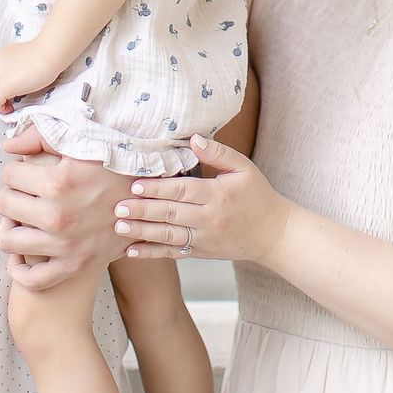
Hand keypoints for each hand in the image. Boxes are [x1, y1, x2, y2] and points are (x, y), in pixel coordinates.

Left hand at [0, 40, 60, 115]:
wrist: (48, 54)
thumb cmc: (43, 54)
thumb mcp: (21, 56)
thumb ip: (14, 64)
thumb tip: (17, 76)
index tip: (4, 86)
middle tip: (0, 95)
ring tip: (3, 103)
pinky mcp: (4, 87)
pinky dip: (0, 108)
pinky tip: (10, 108)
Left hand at [0, 124, 127, 288]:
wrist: (151, 198)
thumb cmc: (116, 165)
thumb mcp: (83, 141)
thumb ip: (42, 136)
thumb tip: (7, 146)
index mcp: (58, 183)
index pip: (9, 175)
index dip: (16, 170)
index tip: (28, 171)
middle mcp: (57, 217)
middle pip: (4, 205)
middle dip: (12, 194)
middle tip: (25, 192)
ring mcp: (65, 246)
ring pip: (8, 240)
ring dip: (10, 226)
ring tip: (22, 217)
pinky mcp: (74, 266)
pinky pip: (32, 279)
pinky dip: (19, 269)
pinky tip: (22, 252)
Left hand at [113, 132, 292, 267]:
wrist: (274, 235)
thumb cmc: (258, 196)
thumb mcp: (244, 168)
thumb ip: (218, 153)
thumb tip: (193, 139)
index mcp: (218, 195)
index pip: (183, 191)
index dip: (158, 188)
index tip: (136, 185)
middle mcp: (209, 219)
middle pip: (171, 214)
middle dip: (143, 211)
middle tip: (118, 208)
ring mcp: (204, 238)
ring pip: (168, 236)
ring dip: (142, 232)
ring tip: (119, 227)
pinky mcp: (201, 252)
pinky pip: (173, 253)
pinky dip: (151, 253)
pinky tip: (131, 251)